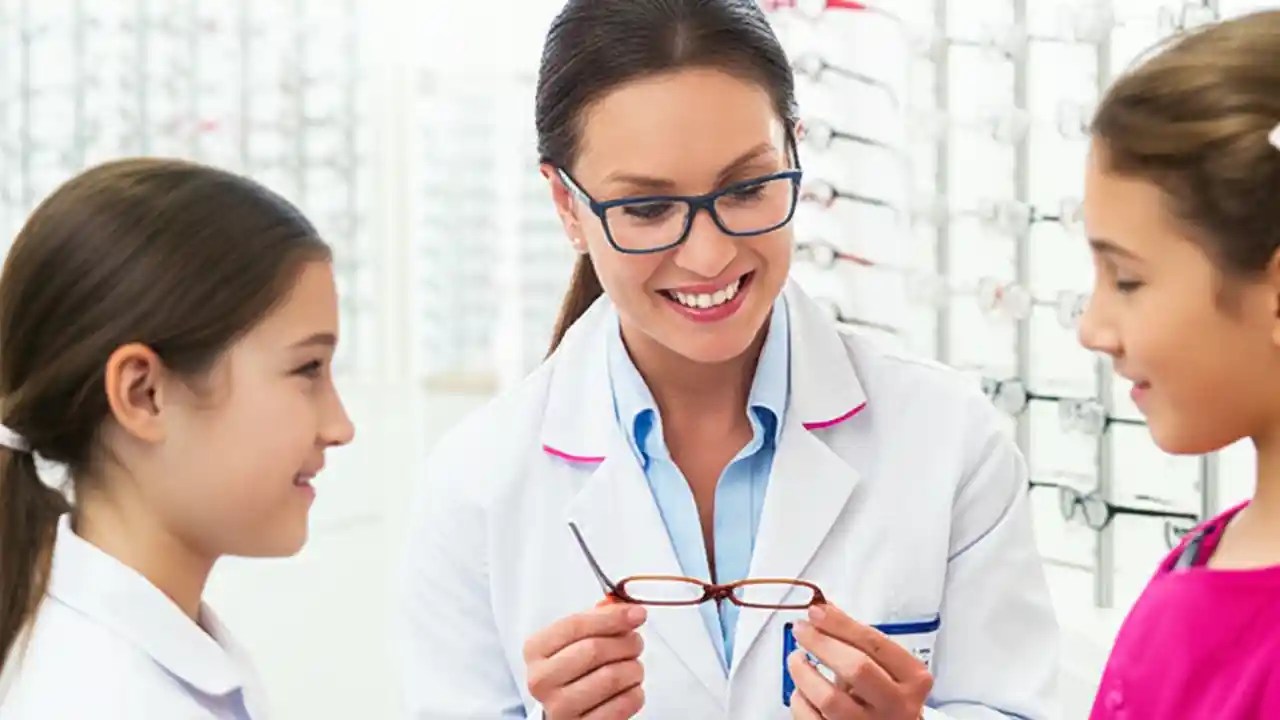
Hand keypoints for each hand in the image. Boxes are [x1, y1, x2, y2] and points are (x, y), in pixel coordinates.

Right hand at [523, 602, 646, 718]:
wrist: (565, 710)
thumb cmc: (573, 670)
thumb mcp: (575, 640)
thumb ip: (597, 619)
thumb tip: (627, 609)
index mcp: (536, 650)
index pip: (576, 625)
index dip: (611, 617)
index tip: (636, 614)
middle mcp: (542, 680)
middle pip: (594, 650)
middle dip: (625, 642)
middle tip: (636, 642)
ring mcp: (559, 708)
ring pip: (612, 677)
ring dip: (633, 668)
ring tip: (633, 667)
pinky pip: (623, 704)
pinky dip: (635, 692)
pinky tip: (629, 688)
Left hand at [788, 604, 931, 719]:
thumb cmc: (887, 696)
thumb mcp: (885, 666)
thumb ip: (857, 639)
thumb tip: (822, 611)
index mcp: (913, 680)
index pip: (874, 644)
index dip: (841, 624)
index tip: (816, 612)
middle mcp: (897, 706)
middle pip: (855, 668)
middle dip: (822, 643)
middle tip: (801, 630)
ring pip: (829, 698)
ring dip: (804, 672)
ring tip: (796, 659)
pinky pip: (812, 719)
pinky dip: (800, 700)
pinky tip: (801, 689)